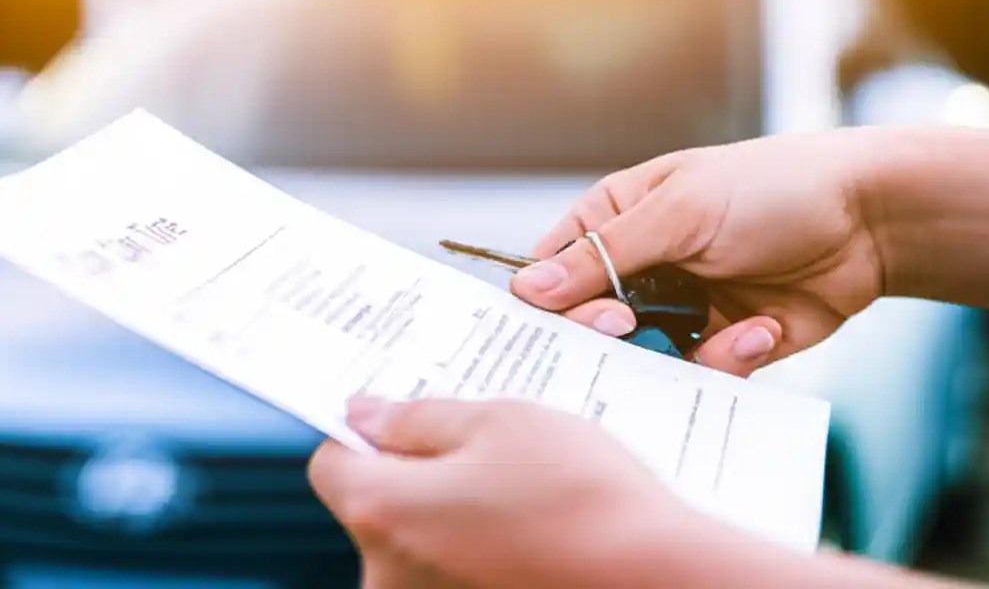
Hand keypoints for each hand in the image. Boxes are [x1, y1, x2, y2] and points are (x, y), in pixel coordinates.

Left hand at [308, 396, 721, 588]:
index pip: (330, 464)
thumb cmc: (583, 497)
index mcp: (384, 511)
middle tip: (480, 451)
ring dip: (447, 512)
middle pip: (373, 507)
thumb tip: (366, 414)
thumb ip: (417, 419)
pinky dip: (473, 549)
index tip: (400, 421)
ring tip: (514, 492)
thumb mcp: (498, 422)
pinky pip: (447, 571)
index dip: (362, 434)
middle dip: (414, 474)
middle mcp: (389, 573)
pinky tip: (524, 529)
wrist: (658, 574)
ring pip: (414, 542)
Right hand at [511, 132, 884, 375]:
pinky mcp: (721, 344)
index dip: (552, 305)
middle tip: (636, 331)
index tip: (579, 320)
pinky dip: (729, 361)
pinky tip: (763, 328)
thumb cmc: (771, 188)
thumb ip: (604, 255)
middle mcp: (641, 269)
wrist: (871, 219)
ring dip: (681, 356)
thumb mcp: (680, 211)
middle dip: (615, 339)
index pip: (553, 274)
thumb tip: (528, 291)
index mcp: (616, 221)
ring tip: (731, 331)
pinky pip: (697, 376)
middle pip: (589, 328)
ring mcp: (680, 308)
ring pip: (642, 362)